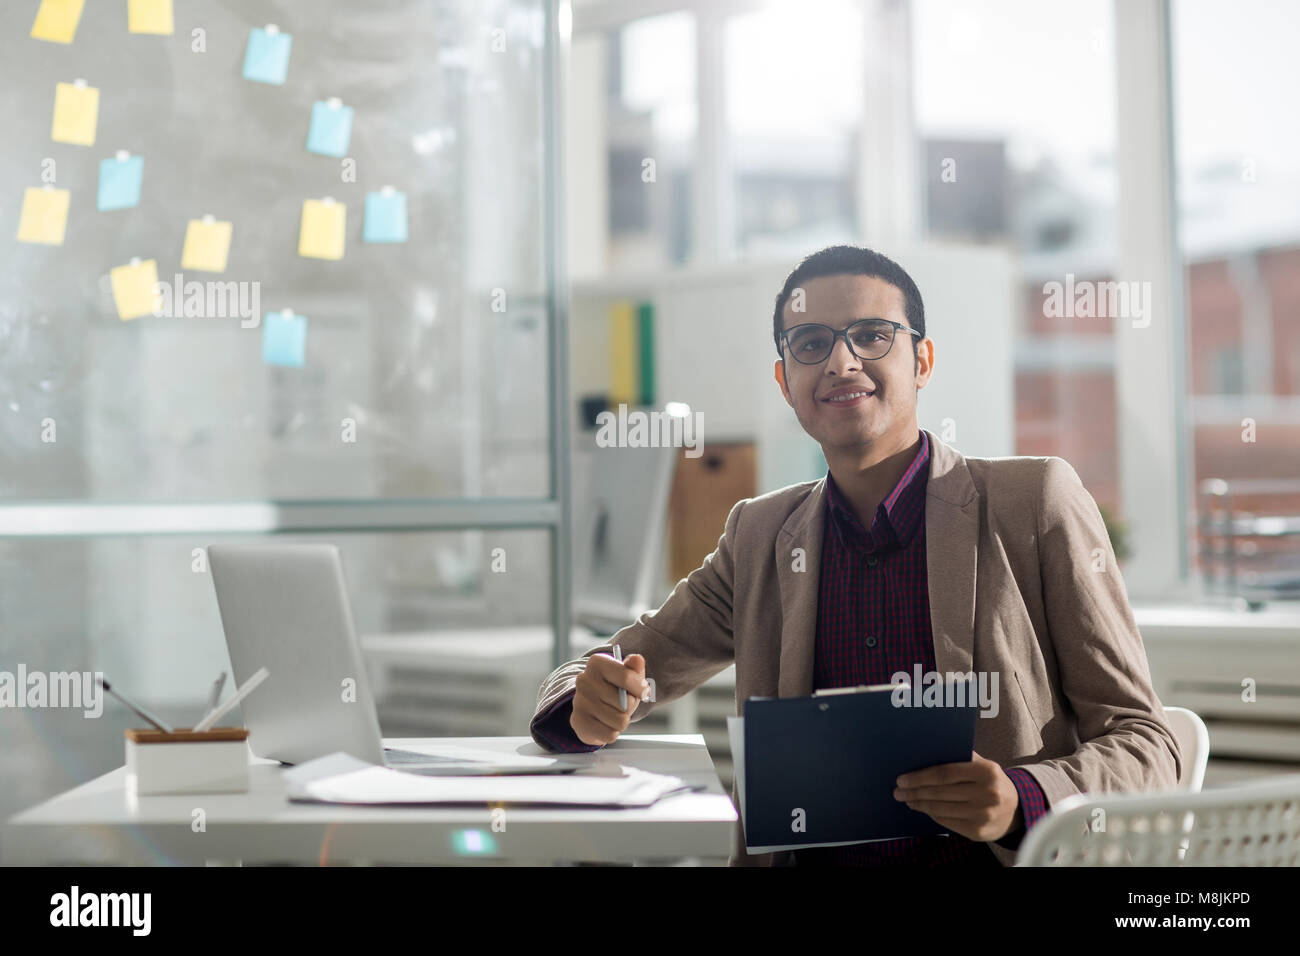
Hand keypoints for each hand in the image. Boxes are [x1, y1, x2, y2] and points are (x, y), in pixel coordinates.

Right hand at [569, 652, 650, 745]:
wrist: (592, 707)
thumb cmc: (615, 688)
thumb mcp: (628, 675)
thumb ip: (635, 667)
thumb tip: (636, 659)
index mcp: (597, 663)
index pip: (626, 677)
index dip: (640, 688)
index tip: (643, 691)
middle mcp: (584, 679)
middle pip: (625, 703)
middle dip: (630, 706)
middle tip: (623, 703)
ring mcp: (579, 701)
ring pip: (620, 721)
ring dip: (622, 720)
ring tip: (614, 712)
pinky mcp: (578, 722)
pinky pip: (610, 735)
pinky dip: (613, 732)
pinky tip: (605, 723)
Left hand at [892, 751, 1022, 841]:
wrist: (1016, 809)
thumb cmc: (991, 782)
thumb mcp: (982, 765)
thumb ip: (959, 758)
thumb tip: (924, 753)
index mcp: (986, 771)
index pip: (945, 773)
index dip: (920, 776)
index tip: (902, 778)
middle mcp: (986, 794)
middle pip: (940, 792)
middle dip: (915, 791)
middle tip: (898, 791)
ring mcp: (982, 815)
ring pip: (941, 809)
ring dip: (919, 804)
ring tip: (908, 799)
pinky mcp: (978, 832)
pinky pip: (947, 822)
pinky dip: (932, 815)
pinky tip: (923, 808)